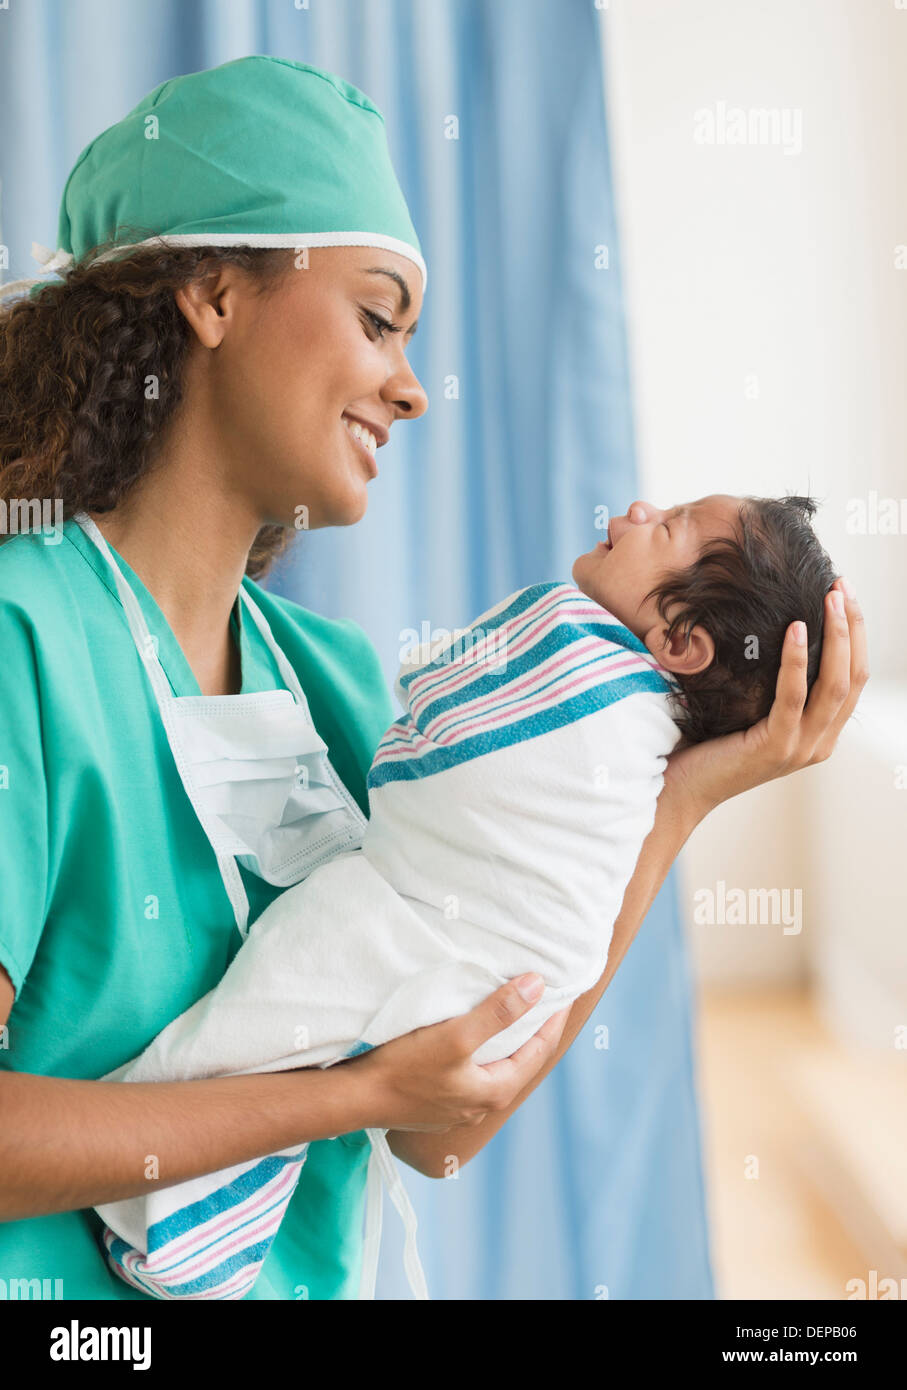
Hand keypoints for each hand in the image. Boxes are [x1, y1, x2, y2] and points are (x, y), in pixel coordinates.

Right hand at [350, 975, 570, 1132]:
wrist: (354, 1097)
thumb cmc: (404, 1067)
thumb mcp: (456, 1035)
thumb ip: (498, 1012)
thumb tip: (538, 987)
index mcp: (494, 1091)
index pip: (539, 1051)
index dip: (553, 1020)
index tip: (563, 993)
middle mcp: (481, 1106)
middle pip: (519, 1062)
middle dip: (532, 1032)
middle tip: (541, 1001)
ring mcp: (458, 1109)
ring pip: (494, 1070)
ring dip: (504, 1043)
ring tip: (509, 1015)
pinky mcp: (436, 1105)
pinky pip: (471, 1075)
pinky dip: (481, 1053)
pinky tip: (470, 1040)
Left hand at [665, 577, 867, 817]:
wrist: (679, 786)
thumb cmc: (707, 743)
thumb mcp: (752, 710)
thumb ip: (774, 686)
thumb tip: (777, 627)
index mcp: (819, 734)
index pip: (854, 679)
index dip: (855, 635)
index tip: (845, 595)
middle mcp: (819, 743)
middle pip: (854, 677)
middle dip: (853, 627)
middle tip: (843, 587)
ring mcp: (800, 748)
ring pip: (835, 685)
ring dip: (837, 636)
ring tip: (831, 598)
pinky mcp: (775, 747)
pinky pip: (794, 697)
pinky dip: (798, 661)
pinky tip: (796, 629)